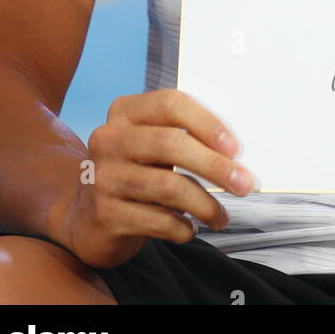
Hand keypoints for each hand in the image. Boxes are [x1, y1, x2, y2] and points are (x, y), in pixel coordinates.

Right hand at [53, 88, 258, 268]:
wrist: (88, 217)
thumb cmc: (138, 173)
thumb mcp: (155, 147)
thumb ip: (186, 140)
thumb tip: (237, 157)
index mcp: (125, 111)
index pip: (171, 104)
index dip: (207, 123)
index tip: (236, 148)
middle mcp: (108, 138)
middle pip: (171, 144)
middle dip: (215, 166)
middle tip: (245, 185)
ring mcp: (102, 176)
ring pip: (167, 186)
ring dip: (204, 204)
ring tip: (221, 216)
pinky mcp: (103, 213)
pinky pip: (156, 220)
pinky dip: (181, 227)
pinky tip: (190, 229)